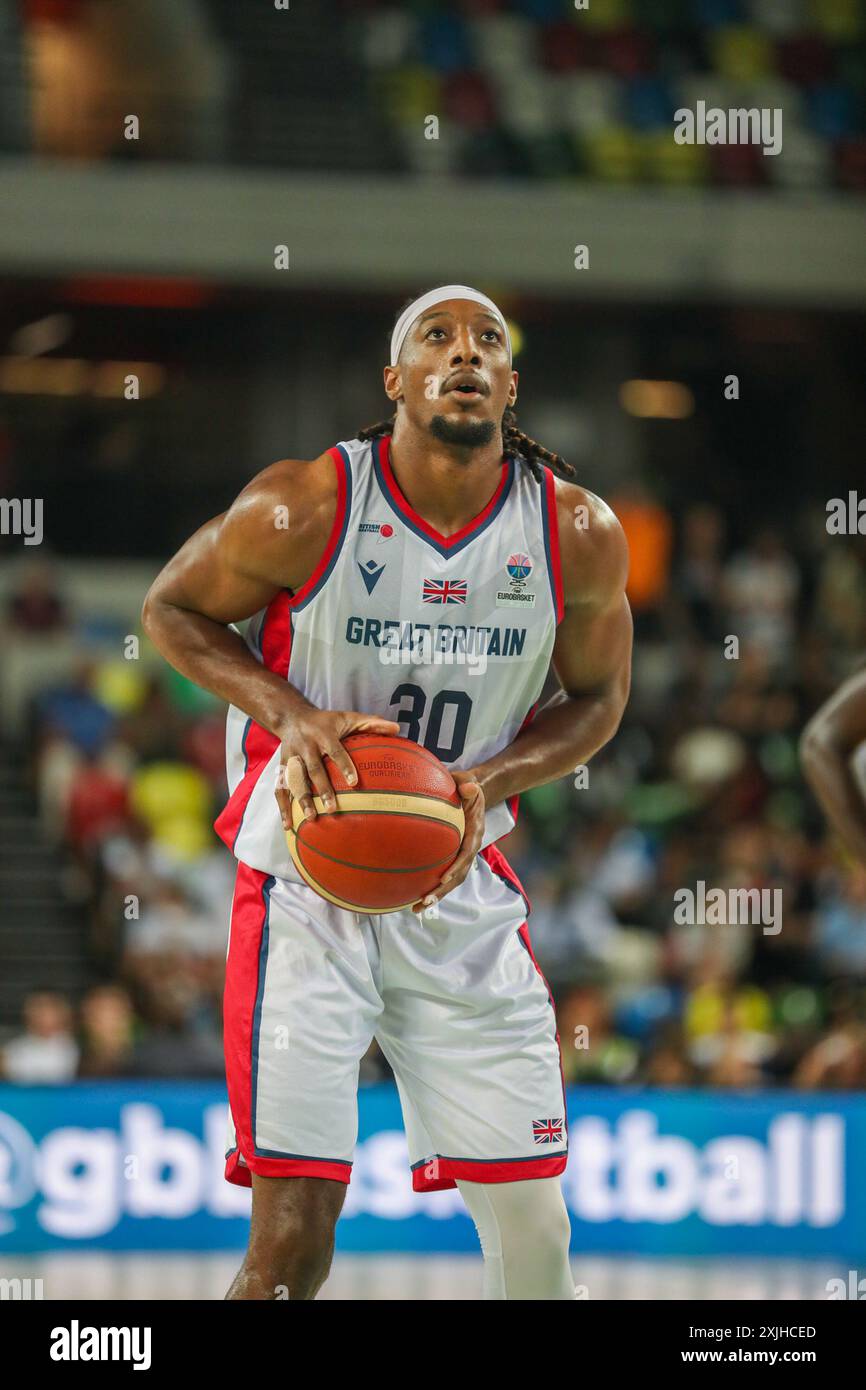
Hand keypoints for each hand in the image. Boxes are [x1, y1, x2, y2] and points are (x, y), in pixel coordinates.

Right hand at [275, 707, 400, 828]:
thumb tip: (397, 728)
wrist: (292, 716)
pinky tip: (288, 825)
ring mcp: (292, 757)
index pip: (335, 751)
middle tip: (333, 808)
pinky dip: (283, 807)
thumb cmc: (327, 721)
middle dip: (322, 789)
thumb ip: (371, 723)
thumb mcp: (348, 717)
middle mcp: (306, 746)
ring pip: (295, 780)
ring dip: (302, 799)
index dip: (344, 765)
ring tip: (312, 817)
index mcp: (324, 734)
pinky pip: (280, 788)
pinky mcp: (282, 767)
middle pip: (314, 769)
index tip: (354, 782)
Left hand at [411, 770, 485, 914]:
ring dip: (435, 895)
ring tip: (415, 908)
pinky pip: (440, 873)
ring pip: (450, 880)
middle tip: (425, 901)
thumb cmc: (467, 786)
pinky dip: (428, 886)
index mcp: (475, 832)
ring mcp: (460, 854)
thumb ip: (468, 784)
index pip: (467, 853)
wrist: (472, 793)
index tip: (444, 878)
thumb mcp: (470, 781)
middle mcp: (469, 848)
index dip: (457, 867)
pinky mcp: (451, 856)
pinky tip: (408, 894)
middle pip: (458, 875)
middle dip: (442, 891)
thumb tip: (469, 786)